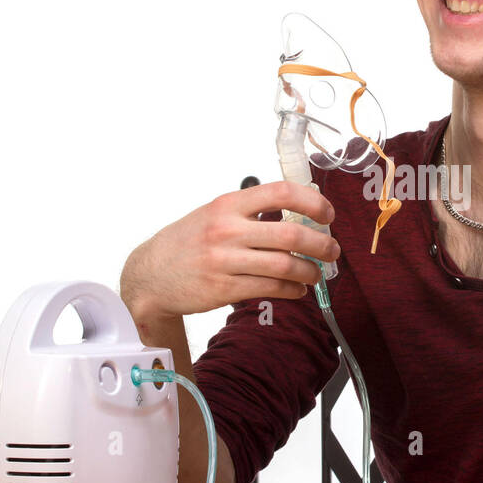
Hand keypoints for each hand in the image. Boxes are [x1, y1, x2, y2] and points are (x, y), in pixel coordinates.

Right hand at [121, 180, 340, 317]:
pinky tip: (297, 289)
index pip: (280, 193)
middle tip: (332, 250)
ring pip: (285, 265)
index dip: (312, 201)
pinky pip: (271, 289)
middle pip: (290, 234)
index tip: (327, 214)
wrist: (151, 275)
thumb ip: (250, 210)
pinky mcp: (224, 289)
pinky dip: (292, 290)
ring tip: (316, 274)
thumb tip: (300, 210)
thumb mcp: (214, 214)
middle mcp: (227, 230)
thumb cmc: (188, 241)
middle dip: (321, 244)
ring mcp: (225, 261)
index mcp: (228, 204)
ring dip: (310, 271)